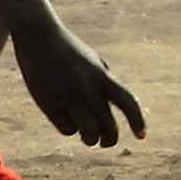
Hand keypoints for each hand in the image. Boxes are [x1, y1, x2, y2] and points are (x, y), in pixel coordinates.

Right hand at [13, 17, 146, 147]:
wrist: (38, 37)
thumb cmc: (69, 50)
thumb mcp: (93, 62)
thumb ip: (105, 81)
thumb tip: (115, 105)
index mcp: (102, 76)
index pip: (128, 103)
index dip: (138, 122)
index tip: (141, 136)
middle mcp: (87, 88)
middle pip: (109, 126)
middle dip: (110, 140)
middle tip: (107, 142)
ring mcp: (68, 97)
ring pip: (90, 134)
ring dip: (91, 139)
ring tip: (89, 137)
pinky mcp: (48, 103)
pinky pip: (67, 128)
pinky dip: (69, 127)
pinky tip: (65, 117)